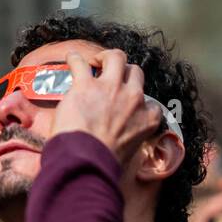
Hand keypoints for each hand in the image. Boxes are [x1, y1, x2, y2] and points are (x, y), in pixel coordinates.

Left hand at [51, 49, 161, 168]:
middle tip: (111, 77)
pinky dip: (74, 59)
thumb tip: (118, 143)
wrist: (88, 163)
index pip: (151, 103)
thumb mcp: (131, 154)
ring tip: (95, 63)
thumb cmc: (106, 165)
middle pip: (135, 72)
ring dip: (106, 57)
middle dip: (125, 72)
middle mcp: (133, 98)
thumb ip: (131, 140)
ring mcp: (111, 88)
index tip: (127, 106)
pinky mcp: (86, 85)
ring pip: (116, 57)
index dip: (138, 102)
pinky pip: (80, 62)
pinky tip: (70, 59)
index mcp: (147, 118)